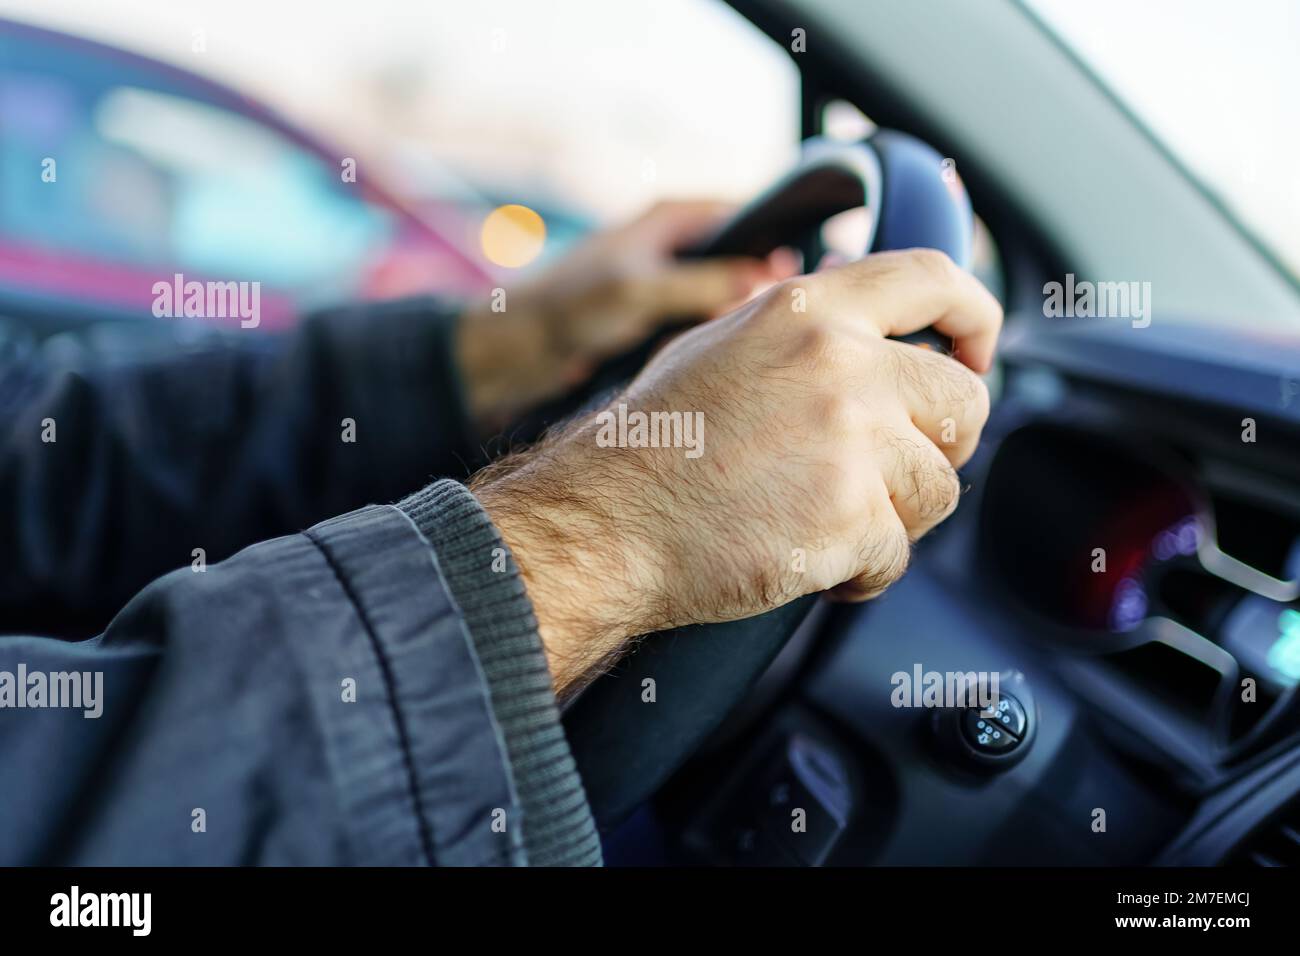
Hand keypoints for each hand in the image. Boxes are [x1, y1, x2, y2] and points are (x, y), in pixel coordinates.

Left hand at [456, 200, 795, 428]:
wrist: (512, 353)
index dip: (787, 241)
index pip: (753, 215)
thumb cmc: (564, 308)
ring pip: (731, 300)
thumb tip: (770, 281)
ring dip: (749, 323)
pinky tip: (746, 371)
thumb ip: (703, 283)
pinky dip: (726, 345)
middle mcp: (678, 247)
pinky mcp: (663, 324)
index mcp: (673, 217)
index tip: (824, 276)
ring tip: (784, 350)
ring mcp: (672, 287)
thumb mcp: (639, 291)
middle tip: (811, 323)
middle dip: (774, 290)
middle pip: (747, 261)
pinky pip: (710, 330)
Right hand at [474, 249, 1001, 695]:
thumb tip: (862, 332)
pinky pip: (900, 552)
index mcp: (806, 310)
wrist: (604, 524)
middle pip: (963, 399)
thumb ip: (801, 332)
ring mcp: (852, 439)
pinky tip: (814, 562)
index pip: (931, 277)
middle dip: (937, 445)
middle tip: (889, 471)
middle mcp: (840, 363)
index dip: (974, 313)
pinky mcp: (853, 516)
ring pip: (940, 486)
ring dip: (895, 515)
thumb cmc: (648, 446)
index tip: (977, 349)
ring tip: (827, 522)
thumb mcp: (720, 347)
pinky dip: (863, 570)